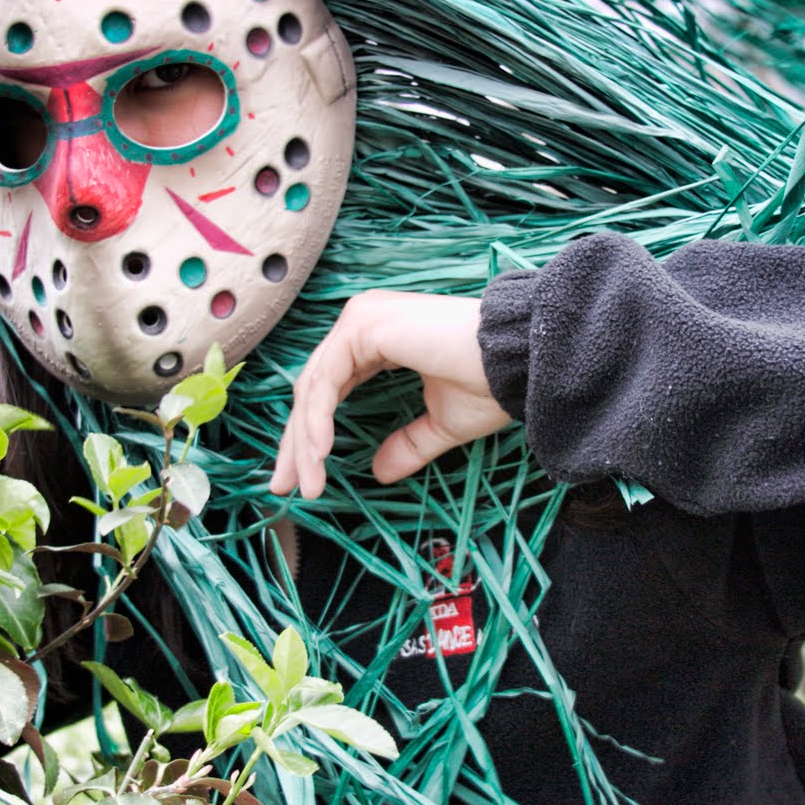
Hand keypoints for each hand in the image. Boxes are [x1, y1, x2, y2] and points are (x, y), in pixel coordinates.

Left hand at [270, 290, 512, 498]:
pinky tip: (320, 452)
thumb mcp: (442, 423)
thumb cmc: (490, 383)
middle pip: (313, 387)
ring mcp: (361, 318)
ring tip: (308, 482)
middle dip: (296, 441)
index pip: (330, 387)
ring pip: (314, 386)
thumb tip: (380, 473)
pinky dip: (317, 419)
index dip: (312, 434)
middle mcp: (364, 321)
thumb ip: (407, 444)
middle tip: (285, 486)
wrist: (519, 361)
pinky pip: (326, 380)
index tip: (304, 478)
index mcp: (379, 338)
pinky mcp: (364, 325)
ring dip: (305, 439)